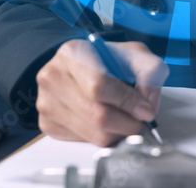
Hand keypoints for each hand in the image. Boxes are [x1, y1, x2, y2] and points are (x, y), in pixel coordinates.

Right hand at [36, 39, 168, 146]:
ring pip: (93, 134)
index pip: (100, 87)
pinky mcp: (47, 124)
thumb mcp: (133, 54)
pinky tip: (107, 123)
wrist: (78, 66)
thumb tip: (148, 104)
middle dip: (128, 124)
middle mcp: (53, 77)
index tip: (146, 111)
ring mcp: (46, 102)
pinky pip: (83, 142)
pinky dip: (102, 137)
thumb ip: (149, 72)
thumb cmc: (106, 60)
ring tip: (126, 121)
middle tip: (141, 122)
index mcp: (72, 53)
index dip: (128, 102)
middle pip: (97, 115)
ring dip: (118, 133)